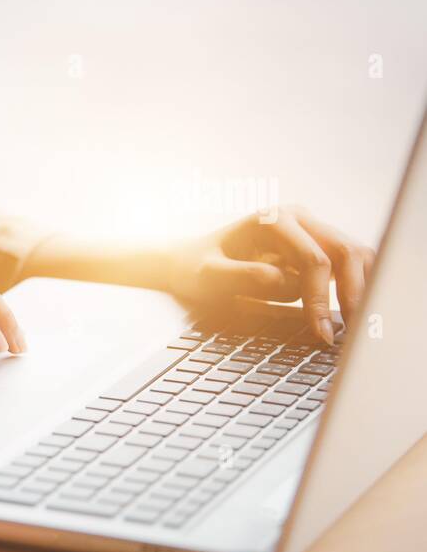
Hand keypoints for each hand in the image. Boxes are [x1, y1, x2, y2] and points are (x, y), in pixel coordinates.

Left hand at [168, 206, 374, 343]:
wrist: (190, 261)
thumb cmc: (197, 269)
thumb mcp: (208, 275)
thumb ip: (242, 276)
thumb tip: (280, 280)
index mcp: (274, 220)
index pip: (313, 259)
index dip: (321, 298)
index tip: (322, 332)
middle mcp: (299, 219)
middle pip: (345, 253)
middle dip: (353, 294)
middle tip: (352, 333)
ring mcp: (311, 230)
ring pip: (356, 256)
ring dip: (361, 289)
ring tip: (356, 326)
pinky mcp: (318, 245)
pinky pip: (350, 263)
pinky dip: (358, 285)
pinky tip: (353, 312)